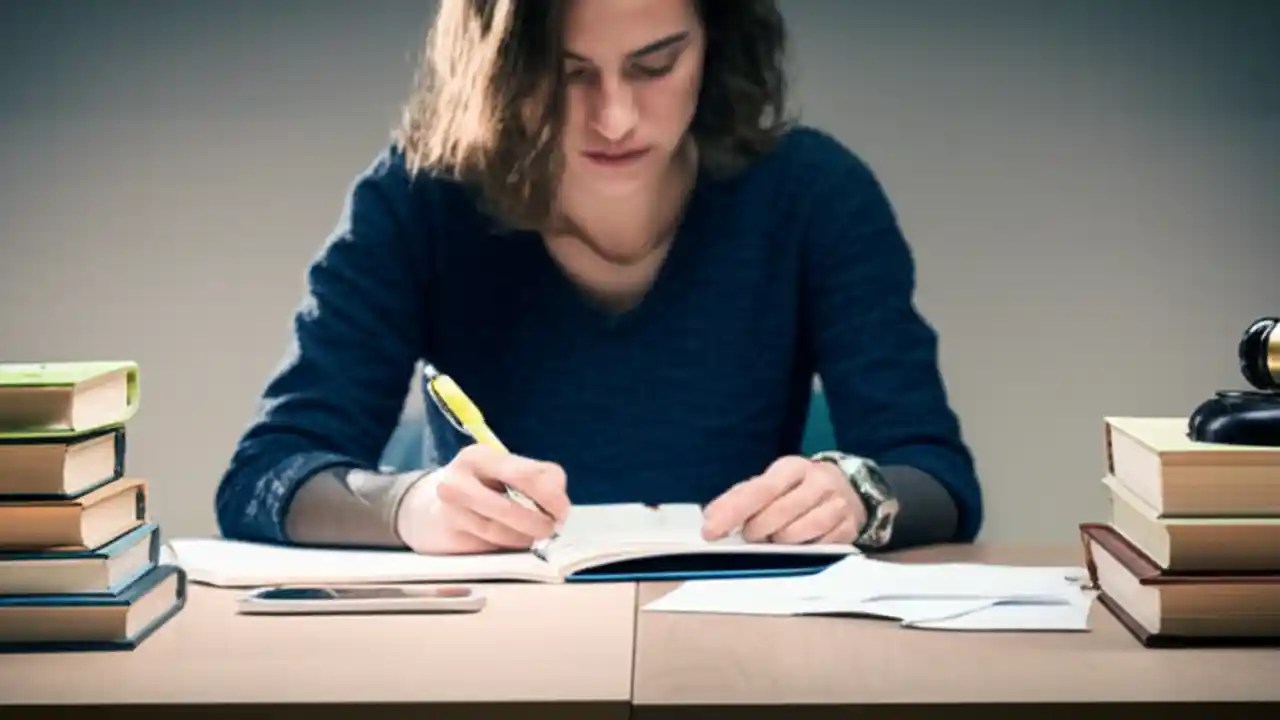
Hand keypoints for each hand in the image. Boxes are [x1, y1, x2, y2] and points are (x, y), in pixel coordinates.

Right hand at [395, 443, 569, 554]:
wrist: (425, 507)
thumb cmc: (478, 487)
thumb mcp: (503, 472)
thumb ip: (538, 479)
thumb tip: (559, 506)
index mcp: (480, 456)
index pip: (528, 475)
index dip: (553, 497)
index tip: (562, 511)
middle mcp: (460, 480)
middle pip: (514, 505)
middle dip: (540, 521)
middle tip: (551, 528)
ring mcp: (451, 510)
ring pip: (502, 531)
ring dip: (525, 537)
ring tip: (532, 536)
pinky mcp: (449, 536)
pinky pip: (489, 545)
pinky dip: (508, 546)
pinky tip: (513, 542)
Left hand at [701, 455, 866, 544]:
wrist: (850, 490)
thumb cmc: (798, 490)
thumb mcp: (772, 484)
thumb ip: (740, 497)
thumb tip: (711, 517)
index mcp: (792, 467)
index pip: (760, 490)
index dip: (733, 511)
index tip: (711, 530)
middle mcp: (818, 482)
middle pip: (776, 515)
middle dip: (756, 531)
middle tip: (752, 534)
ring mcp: (837, 506)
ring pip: (794, 535)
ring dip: (778, 542)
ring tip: (777, 536)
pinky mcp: (848, 529)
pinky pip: (815, 549)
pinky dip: (801, 551)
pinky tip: (799, 542)